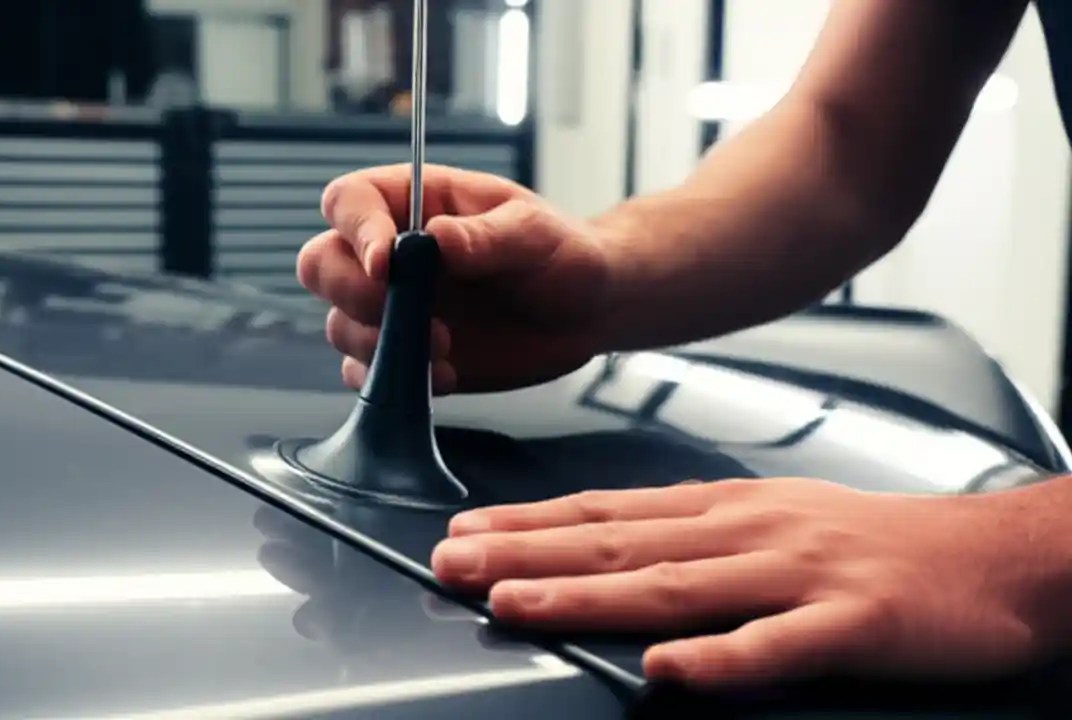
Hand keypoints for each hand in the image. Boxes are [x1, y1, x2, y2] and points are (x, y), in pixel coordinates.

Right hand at [297, 164, 620, 393]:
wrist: (587, 311)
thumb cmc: (562, 254)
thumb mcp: (535, 234)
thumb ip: (486, 237)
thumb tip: (437, 239)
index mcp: (415, 203)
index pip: (350, 201)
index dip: (356, 230)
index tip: (386, 265)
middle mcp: (392, 253)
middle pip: (321, 264)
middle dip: (352, 293)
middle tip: (406, 313)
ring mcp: (393, 307)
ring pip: (338, 323)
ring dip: (378, 343)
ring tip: (444, 348)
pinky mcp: (403, 355)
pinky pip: (362, 371)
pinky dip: (391, 379)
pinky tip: (443, 374)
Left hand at [430, 477, 1066, 690]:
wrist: (993, 555)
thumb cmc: (869, 541)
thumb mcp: (768, 520)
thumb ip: (692, 536)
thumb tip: (609, 550)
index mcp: (723, 509)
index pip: (605, 514)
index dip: (529, 524)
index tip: (463, 531)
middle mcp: (746, 532)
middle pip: (617, 546)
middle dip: (526, 554)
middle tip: (450, 563)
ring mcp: (797, 574)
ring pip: (675, 587)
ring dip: (586, 598)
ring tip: (513, 606)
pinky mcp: (854, 624)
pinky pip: (779, 647)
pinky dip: (721, 660)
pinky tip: (666, 673)